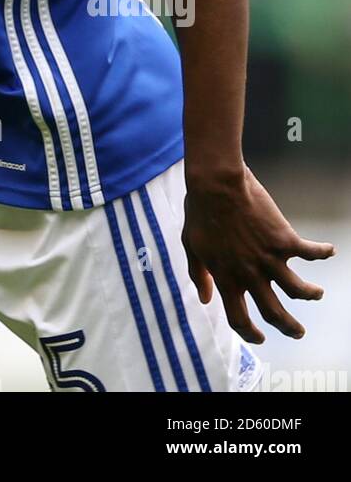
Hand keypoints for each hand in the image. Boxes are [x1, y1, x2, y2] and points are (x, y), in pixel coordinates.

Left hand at [182, 163, 335, 342]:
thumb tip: (205, 298)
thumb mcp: (191, 246)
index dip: (250, 333)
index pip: (239, 319)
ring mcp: (269, 259)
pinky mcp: (284, 240)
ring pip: (298, 291)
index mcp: (226, 279)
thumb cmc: (201, 212)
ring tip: (316, 293)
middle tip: (298, 332)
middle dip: (289, 328)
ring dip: (310, 295)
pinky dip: (323, 253)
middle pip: (275, 313)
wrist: (216, 185)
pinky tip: (329, 251)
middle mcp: (250, 276)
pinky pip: (311, 253)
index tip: (260, 338)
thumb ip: (198, 274)